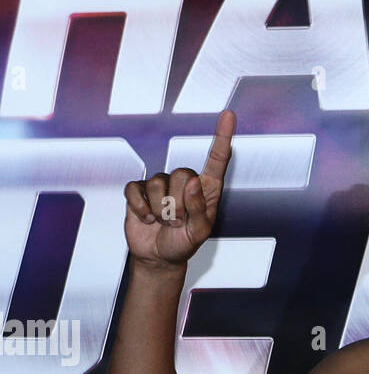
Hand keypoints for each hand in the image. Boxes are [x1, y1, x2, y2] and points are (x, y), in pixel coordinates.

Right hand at [123, 108, 234, 268]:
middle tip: (178, 222)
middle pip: (181, 174)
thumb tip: (193, 182)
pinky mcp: (139, 191)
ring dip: (160, 210)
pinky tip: (147, 219)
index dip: (222, 137)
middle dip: (178, 204)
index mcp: (206, 189)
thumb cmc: (184, 244)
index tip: (228, 115)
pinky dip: (140, 208)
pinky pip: (135, 190)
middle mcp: (184, 182)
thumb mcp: (199, 233)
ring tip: (164, 222)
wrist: (158, 257)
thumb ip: (200, 209)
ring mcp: (160, 185)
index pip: (217, 159)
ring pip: (156, 184)